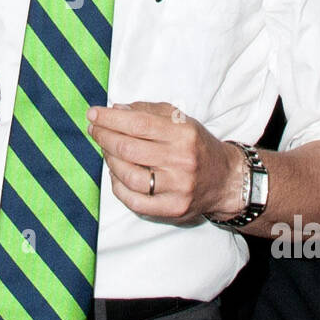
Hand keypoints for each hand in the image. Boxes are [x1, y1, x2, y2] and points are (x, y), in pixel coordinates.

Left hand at [86, 101, 242, 224]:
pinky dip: (117, 186)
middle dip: (104, 137)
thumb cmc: (197, 146)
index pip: (138, 124)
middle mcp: (181, 161)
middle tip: (94, 130)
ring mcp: (177, 188)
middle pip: (129, 149)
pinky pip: (134, 200)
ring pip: (128, 175)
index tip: (93, 114)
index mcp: (184, 134)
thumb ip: (149, 111)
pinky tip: (115, 173)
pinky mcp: (172, 209)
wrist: (225, 180)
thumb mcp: (181, 120)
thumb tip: (116, 110)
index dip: (110, 119)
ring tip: (106, 150)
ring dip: (109, 160)